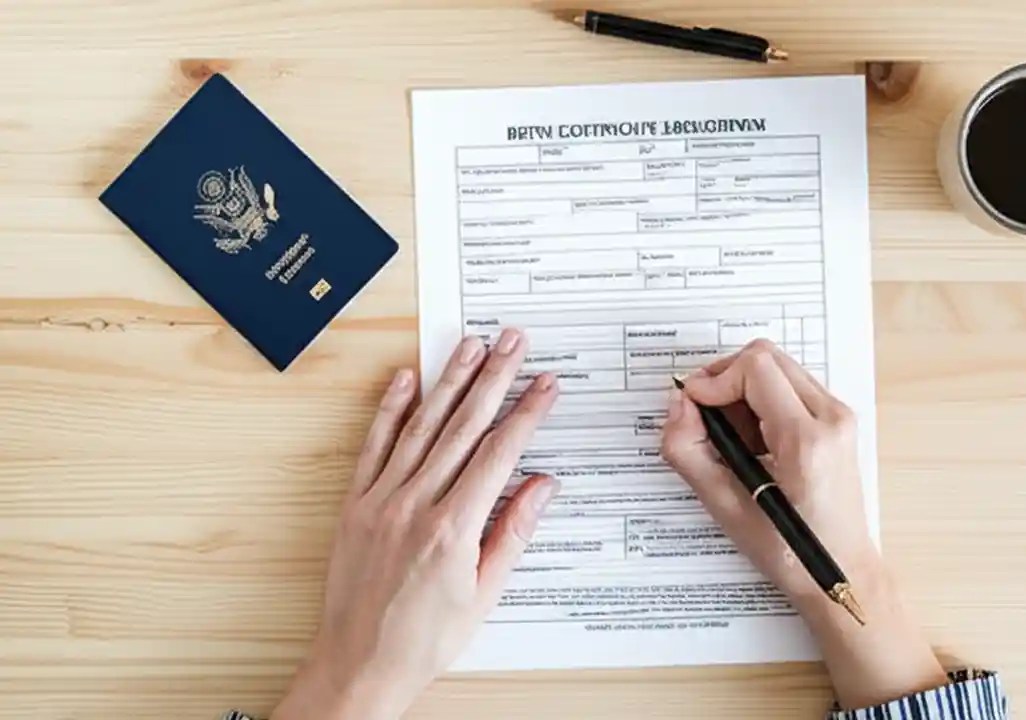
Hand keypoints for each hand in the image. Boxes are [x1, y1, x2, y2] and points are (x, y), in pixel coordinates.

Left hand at [274, 329, 558, 719]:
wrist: (359, 666)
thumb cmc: (423, 641)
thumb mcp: (484, 594)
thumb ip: (512, 533)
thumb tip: (541, 487)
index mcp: (453, 529)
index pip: (500, 453)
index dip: (527, 413)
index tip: (546, 385)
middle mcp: (415, 505)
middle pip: (464, 426)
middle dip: (495, 378)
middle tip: (514, 342)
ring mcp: (381, 500)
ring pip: (422, 426)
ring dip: (449, 381)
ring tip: (471, 346)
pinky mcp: (355, 505)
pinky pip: (374, 446)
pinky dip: (390, 410)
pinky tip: (406, 379)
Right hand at [661, 339, 946, 709]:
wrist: (842, 572)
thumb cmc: (790, 552)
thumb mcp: (725, 507)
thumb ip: (689, 450)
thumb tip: (678, 405)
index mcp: (807, 440)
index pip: (755, 368)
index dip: (713, 379)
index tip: (692, 406)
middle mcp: (831, 418)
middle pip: (767, 356)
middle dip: (725, 378)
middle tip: (704, 417)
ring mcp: (838, 417)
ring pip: (777, 367)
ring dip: (742, 390)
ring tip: (730, 437)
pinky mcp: (836, 422)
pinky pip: (790, 386)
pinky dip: (760, 400)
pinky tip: (752, 441)